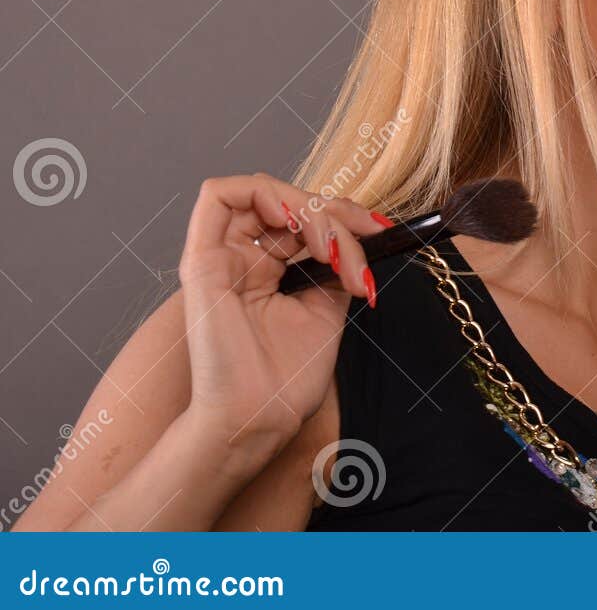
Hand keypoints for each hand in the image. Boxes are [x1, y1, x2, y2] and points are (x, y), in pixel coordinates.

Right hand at [177, 173, 389, 455]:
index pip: (306, 216)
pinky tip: (292, 221)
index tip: (383, 233)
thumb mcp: (326, 307)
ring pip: (263, 191)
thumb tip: (363, 232)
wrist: (258, 418)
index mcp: (270, 270)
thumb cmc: (286, 378)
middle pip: (290, 200)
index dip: (346, 213)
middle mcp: (244, 258)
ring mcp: (222, 257)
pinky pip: (217, 195)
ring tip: (331, 249)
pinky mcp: (201, 260)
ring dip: (308, 207)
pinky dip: (263, 193)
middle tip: (360, 252)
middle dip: (337, 215)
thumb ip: (335, 266)